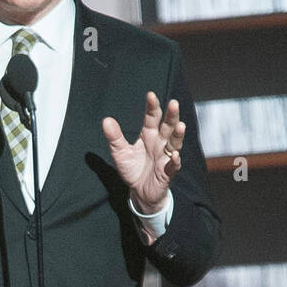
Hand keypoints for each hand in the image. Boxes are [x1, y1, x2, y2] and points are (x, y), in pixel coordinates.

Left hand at [102, 92, 184, 213]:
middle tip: (173, 103)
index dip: (152, 107)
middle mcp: (160, 143)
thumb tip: (106, 120)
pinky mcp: (167, 172)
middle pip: (168, 126)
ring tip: (180, 126)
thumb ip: (115, 137)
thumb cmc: (133, 169)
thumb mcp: (120, 153)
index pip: (152, 117)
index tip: (150, 95)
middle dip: (171, 116)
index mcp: (149, 134)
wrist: (139, 192)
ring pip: (174, 143)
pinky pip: (173, 166)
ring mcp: (165, 157)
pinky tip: (175, 156)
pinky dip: (175, 161)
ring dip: (178, 135)